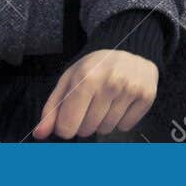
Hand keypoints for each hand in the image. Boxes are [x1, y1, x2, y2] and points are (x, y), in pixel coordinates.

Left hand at [31, 49, 158, 138]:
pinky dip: (121, 120)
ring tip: (106, 102)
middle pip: (87, 130)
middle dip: (85, 123)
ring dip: (103, 122)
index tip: (70, 116)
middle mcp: (110, 82)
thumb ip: (52, 108)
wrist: (131, 51)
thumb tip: (39, 134)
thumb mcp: (69, 81)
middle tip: (91, 103)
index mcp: (86, 77)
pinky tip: (121, 103)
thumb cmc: (95, 68)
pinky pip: (126, 126)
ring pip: (107, 130)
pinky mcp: (147, 96)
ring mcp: (131, 89)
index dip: (66, 126)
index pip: (68, 126)